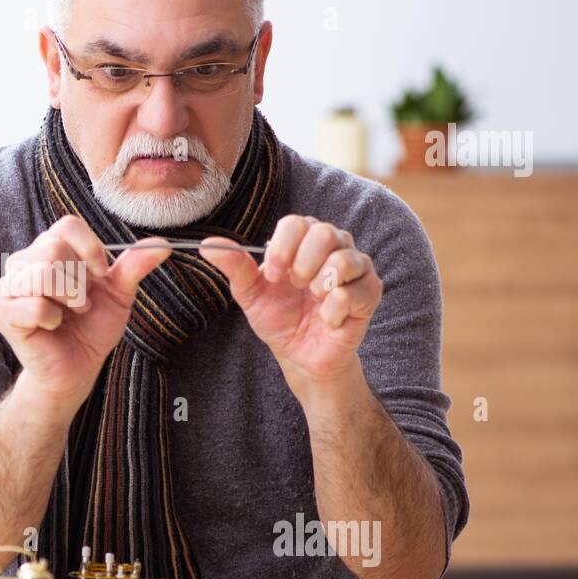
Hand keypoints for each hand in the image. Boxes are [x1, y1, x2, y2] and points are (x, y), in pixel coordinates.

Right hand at [0, 216, 170, 410]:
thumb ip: (134, 267)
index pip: (67, 226)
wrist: (75, 369)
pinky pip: (34, 304)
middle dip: (81, 281)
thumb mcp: (118, 295)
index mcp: (49, 249)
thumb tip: (163, 244)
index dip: (91, 249)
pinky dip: (54, 317)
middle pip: (53, 248)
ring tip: (72, 313)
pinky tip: (53, 326)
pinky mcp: (3, 312)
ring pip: (43, 272)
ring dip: (70, 298)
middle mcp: (24, 262)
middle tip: (83, 304)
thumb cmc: (91, 329)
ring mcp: (9, 286)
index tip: (101, 275)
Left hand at [200, 215, 381, 391]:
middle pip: (323, 233)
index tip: (271, 276)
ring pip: (343, 260)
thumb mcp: (250, 294)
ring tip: (312, 300)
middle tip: (294, 287)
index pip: (296, 223)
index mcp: (304, 239)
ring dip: (318, 286)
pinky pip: (353, 292)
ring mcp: (356, 267)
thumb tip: (207, 244)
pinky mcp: (370, 293)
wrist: (300, 355)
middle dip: (301, 266)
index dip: (281, 248)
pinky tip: (327, 318)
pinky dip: (332, 310)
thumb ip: (234, 267)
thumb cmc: (279, 318)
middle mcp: (335, 245)